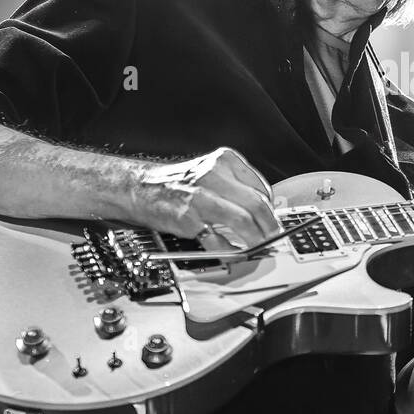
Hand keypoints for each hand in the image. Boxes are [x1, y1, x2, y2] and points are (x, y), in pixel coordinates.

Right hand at [135, 147, 281, 248]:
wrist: (140, 187)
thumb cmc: (177, 182)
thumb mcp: (210, 170)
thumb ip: (235, 185)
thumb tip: (261, 210)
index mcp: (224, 161)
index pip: (261, 187)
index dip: (271, 209)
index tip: (273, 221)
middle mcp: (214, 175)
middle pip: (256, 204)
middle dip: (270, 225)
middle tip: (273, 237)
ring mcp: (201, 197)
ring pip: (243, 221)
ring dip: (256, 239)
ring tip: (259, 246)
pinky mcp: (189, 219)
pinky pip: (218, 239)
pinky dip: (230, 250)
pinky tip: (234, 253)